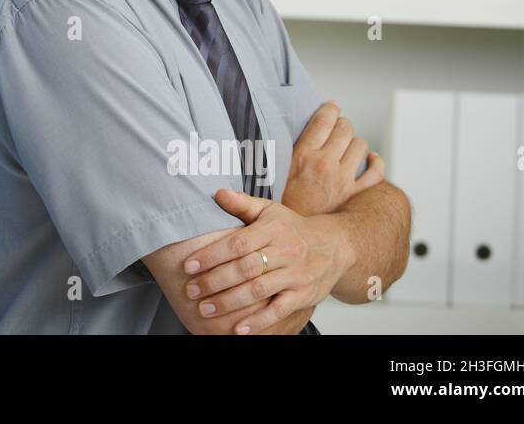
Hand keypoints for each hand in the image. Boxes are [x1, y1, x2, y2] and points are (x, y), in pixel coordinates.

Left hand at [182, 189, 353, 333]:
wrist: (335, 246)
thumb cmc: (293, 228)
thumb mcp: (270, 210)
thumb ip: (242, 204)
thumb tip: (217, 193)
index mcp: (272, 230)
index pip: (237, 243)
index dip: (212, 254)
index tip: (189, 265)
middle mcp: (285, 252)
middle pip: (245, 268)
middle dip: (215, 281)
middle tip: (191, 290)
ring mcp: (295, 275)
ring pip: (258, 290)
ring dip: (229, 302)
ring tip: (205, 309)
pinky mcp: (303, 295)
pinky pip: (278, 310)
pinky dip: (258, 321)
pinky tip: (238, 329)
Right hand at [280, 101, 383, 216]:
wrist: (294, 240)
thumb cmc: (282, 208)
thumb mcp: (273, 175)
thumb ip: (284, 154)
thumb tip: (293, 140)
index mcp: (303, 156)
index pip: (323, 120)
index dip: (329, 109)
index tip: (331, 107)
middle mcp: (326, 164)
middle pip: (345, 128)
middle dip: (342, 125)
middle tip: (338, 128)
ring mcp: (344, 179)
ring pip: (361, 145)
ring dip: (356, 143)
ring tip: (348, 146)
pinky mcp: (357, 194)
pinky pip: (377, 171)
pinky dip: (376, 163)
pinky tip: (371, 160)